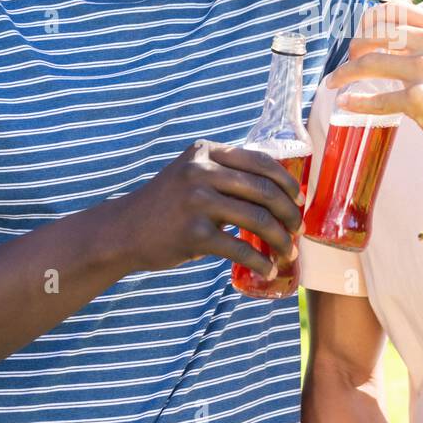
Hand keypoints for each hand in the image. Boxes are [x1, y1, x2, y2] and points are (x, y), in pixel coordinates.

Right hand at [126, 140, 303, 276]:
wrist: (124, 231)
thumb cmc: (167, 205)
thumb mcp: (192, 174)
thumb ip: (226, 174)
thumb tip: (278, 191)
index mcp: (206, 152)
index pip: (261, 161)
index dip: (287, 182)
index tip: (298, 200)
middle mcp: (201, 171)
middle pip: (264, 190)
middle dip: (289, 213)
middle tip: (298, 229)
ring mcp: (197, 201)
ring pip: (257, 220)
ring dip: (280, 240)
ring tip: (288, 252)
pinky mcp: (194, 234)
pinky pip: (240, 249)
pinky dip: (260, 261)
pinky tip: (268, 269)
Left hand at [324, 3, 422, 164]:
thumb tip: (391, 32)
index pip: (394, 11)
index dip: (369, 20)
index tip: (359, 32)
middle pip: (377, 34)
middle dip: (355, 46)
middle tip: (347, 60)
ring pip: (371, 63)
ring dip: (345, 73)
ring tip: (335, 81)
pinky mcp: (419, 101)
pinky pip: (378, 98)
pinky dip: (357, 102)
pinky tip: (347, 103)